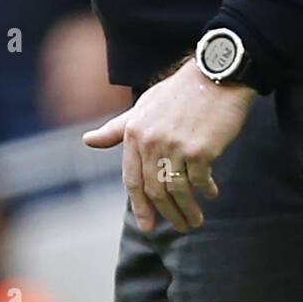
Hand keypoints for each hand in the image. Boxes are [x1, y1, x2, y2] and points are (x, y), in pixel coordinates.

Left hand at [82, 58, 256, 232]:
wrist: (215, 74)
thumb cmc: (180, 91)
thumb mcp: (144, 106)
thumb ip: (118, 128)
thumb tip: (87, 141)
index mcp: (134, 131)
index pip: (132, 179)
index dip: (139, 206)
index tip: (148, 225)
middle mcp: (151, 141)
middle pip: (155, 190)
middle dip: (167, 214)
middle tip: (180, 226)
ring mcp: (175, 146)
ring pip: (177, 191)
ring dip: (188, 210)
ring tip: (196, 220)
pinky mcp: (200, 150)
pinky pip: (200, 181)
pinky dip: (205, 190)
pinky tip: (211, 192)